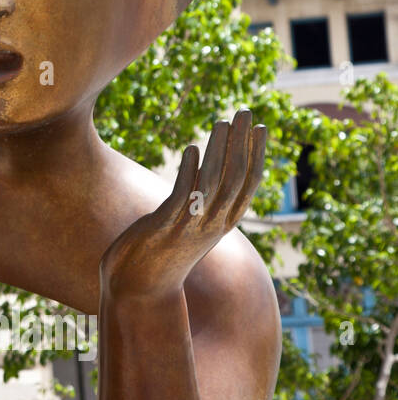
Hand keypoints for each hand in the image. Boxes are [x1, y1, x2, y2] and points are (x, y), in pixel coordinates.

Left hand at [100, 109, 267, 300]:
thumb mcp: (189, 226)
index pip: (248, 184)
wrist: (139, 287)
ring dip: (219, 151)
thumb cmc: (162, 254)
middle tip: (246, 112)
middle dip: (242, 143)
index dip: (256, 154)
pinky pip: (183, 195)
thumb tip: (207, 173)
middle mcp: (213, 224)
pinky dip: (190, 171)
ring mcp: (190, 226)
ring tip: (222, 122)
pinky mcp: (165, 227)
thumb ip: (201, 203)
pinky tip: (192, 148)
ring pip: (214, 183)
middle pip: (236, 178)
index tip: (260, 127)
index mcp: (222, 222)